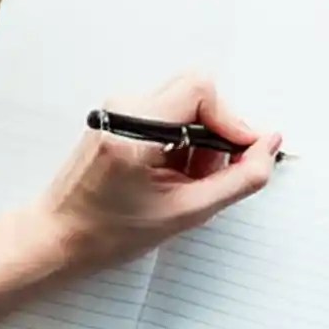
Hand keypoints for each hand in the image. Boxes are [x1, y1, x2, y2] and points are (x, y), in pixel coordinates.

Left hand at [35, 74, 281, 272]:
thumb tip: (269, 145)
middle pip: (198, 93)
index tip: (242, 152)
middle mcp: (124, 108)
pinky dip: (185, 143)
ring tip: (187, 180)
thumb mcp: (188, 213)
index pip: (201, 90)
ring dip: (201, 141)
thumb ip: (240, 178)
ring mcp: (120, 109)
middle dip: (218, 132)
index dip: (231, 120)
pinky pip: (172, 114)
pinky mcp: (122, 115)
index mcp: (134, 129)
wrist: (59, 238)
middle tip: (213, 173)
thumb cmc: (109, 232)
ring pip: (188, 104)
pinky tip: (172, 174)